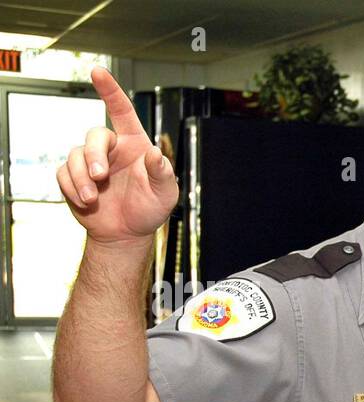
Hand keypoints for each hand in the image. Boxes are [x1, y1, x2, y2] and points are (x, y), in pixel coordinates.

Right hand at [55, 66, 178, 246]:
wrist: (127, 234)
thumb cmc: (150, 209)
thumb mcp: (165, 194)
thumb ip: (163, 173)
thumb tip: (155, 153)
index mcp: (134, 144)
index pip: (121, 111)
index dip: (110, 91)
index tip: (97, 71)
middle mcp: (111, 148)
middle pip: (94, 135)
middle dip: (94, 155)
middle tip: (100, 176)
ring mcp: (90, 162)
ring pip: (75, 155)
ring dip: (82, 178)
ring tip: (93, 199)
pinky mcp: (73, 177)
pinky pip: (63, 173)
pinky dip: (72, 188)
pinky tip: (86, 203)